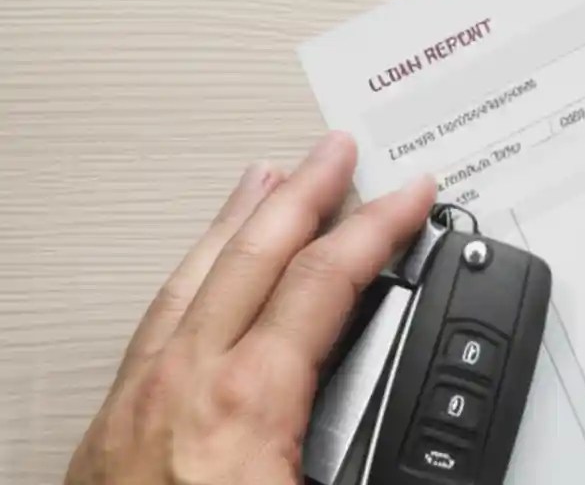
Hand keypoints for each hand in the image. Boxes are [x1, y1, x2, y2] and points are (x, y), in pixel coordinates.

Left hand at [65, 133, 435, 484]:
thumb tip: (452, 465)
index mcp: (248, 402)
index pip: (325, 281)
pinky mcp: (113, 424)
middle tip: (336, 150)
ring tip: (264, 179)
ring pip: (194, 274)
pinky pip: (161, 315)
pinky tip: (201, 272)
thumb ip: (384, 462)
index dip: (379, 227)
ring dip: (238, 218)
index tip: (412, 194)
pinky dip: (193, 270)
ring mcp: (140, 398)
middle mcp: (185, 382)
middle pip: (253, 253)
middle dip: (306, 191)